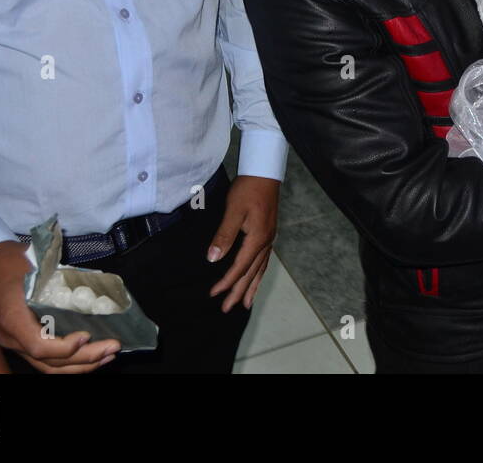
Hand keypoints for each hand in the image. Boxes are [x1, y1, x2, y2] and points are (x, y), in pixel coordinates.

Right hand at [0, 241, 119, 372]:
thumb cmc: (9, 260)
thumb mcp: (35, 262)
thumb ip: (60, 277)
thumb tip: (94, 289)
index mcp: (11, 316)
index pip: (38, 345)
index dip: (64, 347)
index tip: (87, 335)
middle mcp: (9, 337)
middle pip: (47, 361)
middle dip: (84, 359)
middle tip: (113, 347)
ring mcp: (12, 343)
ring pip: (46, 367)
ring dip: (80, 366)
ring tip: (107, 356)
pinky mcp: (19, 343)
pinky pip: (43, 361)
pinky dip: (68, 363)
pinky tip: (89, 357)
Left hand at [208, 174, 279, 310]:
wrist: (265, 173)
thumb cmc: (248, 189)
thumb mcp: (233, 210)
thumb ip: (224, 235)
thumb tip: (213, 258)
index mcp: (257, 239)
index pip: (240, 267)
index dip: (226, 282)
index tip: (214, 294)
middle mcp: (266, 242)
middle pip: (251, 273)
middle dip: (239, 292)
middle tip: (227, 309)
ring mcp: (269, 238)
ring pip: (260, 268)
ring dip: (252, 286)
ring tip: (246, 303)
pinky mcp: (268, 233)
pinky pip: (264, 260)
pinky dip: (259, 273)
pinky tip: (255, 277)